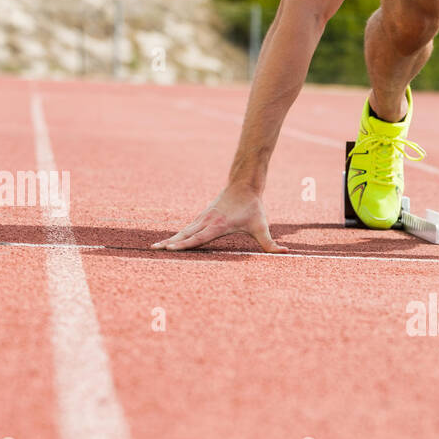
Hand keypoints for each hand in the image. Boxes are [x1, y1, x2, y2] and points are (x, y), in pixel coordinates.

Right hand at [151, 185, 286, 252]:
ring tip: (154, 248)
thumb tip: (286, 254)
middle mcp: (207, 221)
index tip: (170, 249)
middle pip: (185, 234)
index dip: (185, 244)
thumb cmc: (253, 207)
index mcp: (218, 225)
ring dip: (169, 239)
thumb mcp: (262, 226)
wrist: (244, 184)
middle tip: (153, 250)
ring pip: (183, 231)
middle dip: (170, 244)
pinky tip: (168, 241)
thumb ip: (271, 244)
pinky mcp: (202, 216)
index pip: (198, 237)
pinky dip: (177, 235)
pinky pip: (187, 228)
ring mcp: (202, 218)